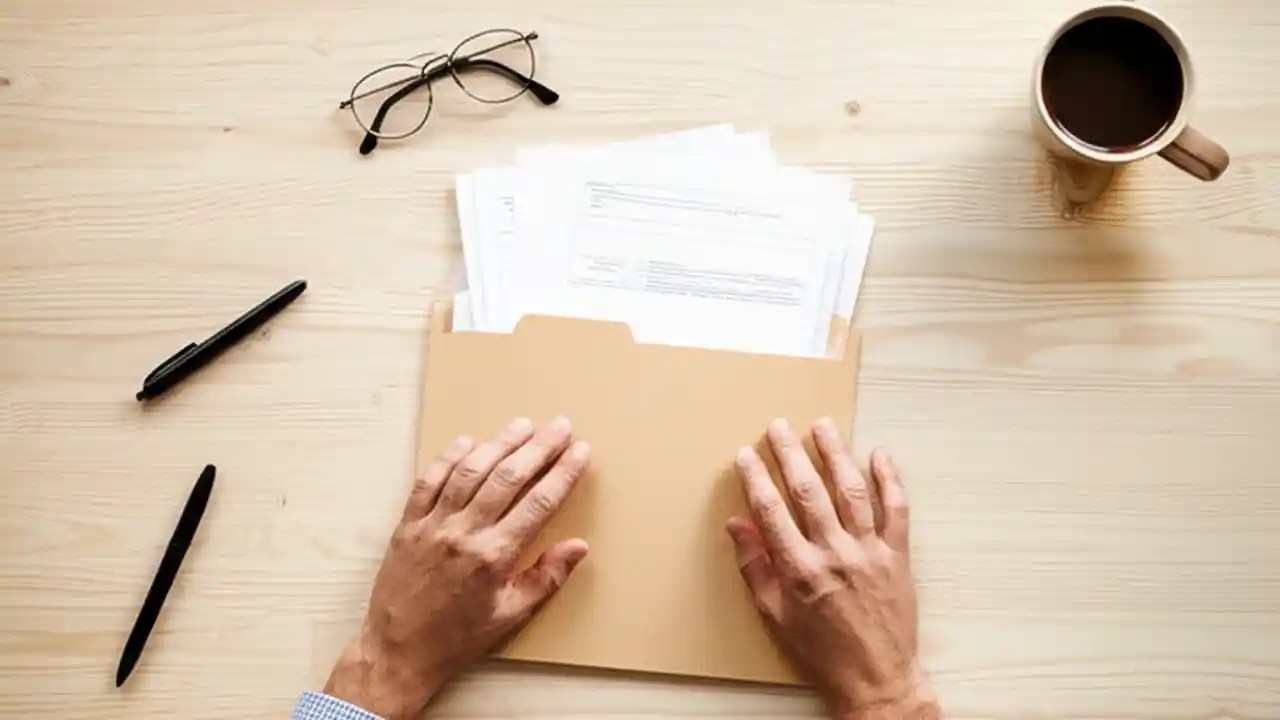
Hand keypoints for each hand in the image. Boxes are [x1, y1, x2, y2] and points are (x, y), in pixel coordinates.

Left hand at [324, 417, 590, 719]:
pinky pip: (429, 482)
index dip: (563, 473)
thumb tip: (579, 546)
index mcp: (494, 557)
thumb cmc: (457, 638)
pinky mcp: (408, 525)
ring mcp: (433, 525)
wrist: (398, 651)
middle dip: (538, 448)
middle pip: (508, 477)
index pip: (538, 503)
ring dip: (498, 443)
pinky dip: (448, 459)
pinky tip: (467, 442)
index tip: (580, 451)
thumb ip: (546, 577)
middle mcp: (464, 534)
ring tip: (522, 425)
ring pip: (470, 471)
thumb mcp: (510, 615)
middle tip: (560, 426)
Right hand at [727, 419, 940, 719]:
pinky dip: (889, 479)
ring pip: (851, 490)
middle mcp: (835, 554)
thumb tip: (738, 525)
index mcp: (800, 570)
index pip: (772, 512)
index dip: (756, 479)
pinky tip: (879, 455)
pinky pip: (896, 509)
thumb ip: (756, 566)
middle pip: (809, 491)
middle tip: (778, 426)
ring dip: (836, 454)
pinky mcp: (897, 555)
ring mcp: (869, 552)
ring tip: (823, 426)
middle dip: (791, 454)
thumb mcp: (776, 615)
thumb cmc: (822, 651)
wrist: (877, 678)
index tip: (746, 455)